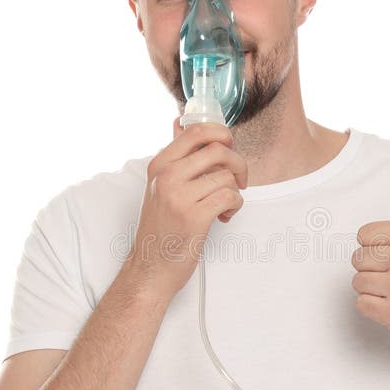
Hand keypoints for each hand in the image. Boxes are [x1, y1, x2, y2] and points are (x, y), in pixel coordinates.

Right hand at [126, 116, 247, 298]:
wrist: (150, 267)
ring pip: (227, 176)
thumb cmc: (160, 228)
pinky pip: (230, 197)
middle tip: (238, 179)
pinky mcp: (194, 217)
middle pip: (219, 150)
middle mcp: (167, 176)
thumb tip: (180, 122)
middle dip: (238, 163)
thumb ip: (174, 156)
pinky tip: (224, 216)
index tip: (229, 148)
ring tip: (225, 205)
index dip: (222, 134)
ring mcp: (179, 196)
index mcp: (159, 165)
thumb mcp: (159, 186)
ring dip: (235, 191)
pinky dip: (235, 206)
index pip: (196, 132)